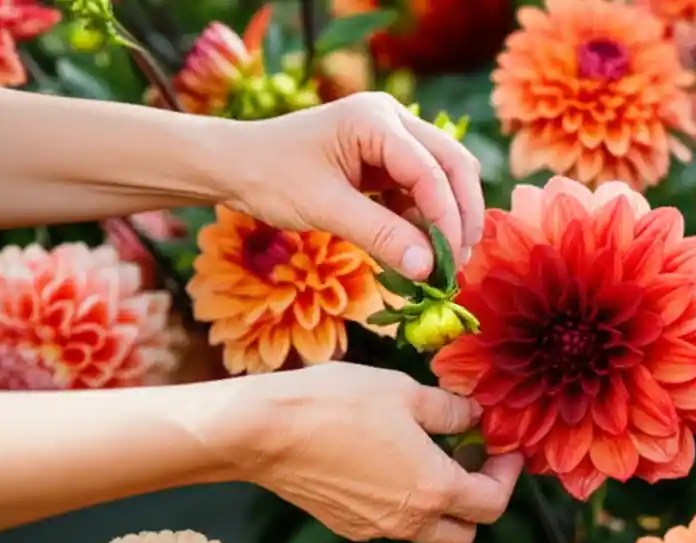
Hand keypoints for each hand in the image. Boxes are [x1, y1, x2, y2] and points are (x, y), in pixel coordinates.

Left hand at [224, 91, 483, 279]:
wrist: (234, 166)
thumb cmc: (270, 178)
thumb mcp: (325, 209)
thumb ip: (380, 236)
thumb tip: (427, 270)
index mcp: (375, 119)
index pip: (431, 169)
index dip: (447, 217)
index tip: (449, 262)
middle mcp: (392, 120)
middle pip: (452, 164)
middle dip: (460, 214)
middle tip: (458, 261)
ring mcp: (391, 138)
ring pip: (443, 177)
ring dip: (447, 218)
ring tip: (443, 263)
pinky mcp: (385, 160)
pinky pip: (420, 189)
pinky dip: (425, 220)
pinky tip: (420, 250)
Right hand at [233, 362, 521, 542]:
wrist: (263, 431)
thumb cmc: (338, 404)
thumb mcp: (406, 393)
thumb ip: (450, 410)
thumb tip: (475, 416)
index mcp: (434, 490)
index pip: (493, 503)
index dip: (508, 475)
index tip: (504, 448)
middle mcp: (409, 522)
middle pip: (466, 531)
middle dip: (478, 499)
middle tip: (470, 456)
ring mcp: (374, 529)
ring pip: (428, 532)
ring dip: (441, 505)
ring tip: (429, 456)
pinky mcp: (346, 525)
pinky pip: (392, 525)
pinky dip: (405, 503)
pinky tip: (389, 463)